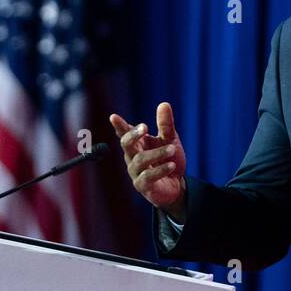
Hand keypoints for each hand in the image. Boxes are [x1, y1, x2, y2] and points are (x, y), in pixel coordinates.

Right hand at [110, 102, 187, 221]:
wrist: (177, 186)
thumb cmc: (169, 161)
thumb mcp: (171, 140)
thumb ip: (166, 125)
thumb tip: (164, 104)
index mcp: (138, 144)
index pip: (126, 133)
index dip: (119, 126)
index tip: (114, 117)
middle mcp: (132, 157)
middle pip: (126, 144)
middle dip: (133, 135)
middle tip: (145, 127)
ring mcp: (136, 172)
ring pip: (140, 160)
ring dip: (157, 153)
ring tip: (173, 149)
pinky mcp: (143, 186)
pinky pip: (148, 177)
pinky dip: (160, 170)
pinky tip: (171, 165)